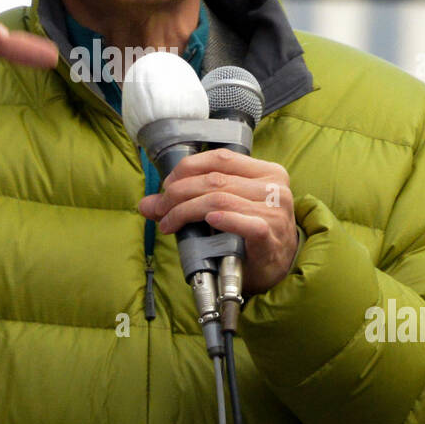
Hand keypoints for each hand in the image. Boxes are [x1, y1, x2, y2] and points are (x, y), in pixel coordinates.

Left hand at [138, 148, 298, 296]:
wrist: (277, 265)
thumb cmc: (251, 232)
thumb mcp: (226, 208)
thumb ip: (192, 199)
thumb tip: (146, 204)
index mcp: (265, 171)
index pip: (220, 158)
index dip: (187, 168)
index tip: (167, 186)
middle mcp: (273, 186)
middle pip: (215, 180)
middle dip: (178, 193)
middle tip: (160, 208)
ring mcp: (275, 210)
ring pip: (220, 200)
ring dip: (186, 211)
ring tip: (169, 223)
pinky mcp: (272, 235)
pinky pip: (246, 223)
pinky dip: (224, 220)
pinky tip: (208, 221)